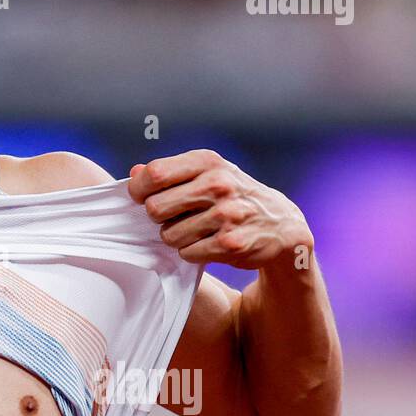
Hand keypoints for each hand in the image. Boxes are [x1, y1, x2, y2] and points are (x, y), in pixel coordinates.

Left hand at [127, 150, 312, 268]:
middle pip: (155, 208)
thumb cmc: (232, 196)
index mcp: (208, 162)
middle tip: (175, 217)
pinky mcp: (231, 243)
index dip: (139, 189)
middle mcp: (219, 184)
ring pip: (169, 235)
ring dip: (176, 237)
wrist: (281, 225)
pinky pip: (188, 253)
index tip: (142, 197)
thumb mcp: (207, 174)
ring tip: (196, 230)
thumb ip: (170, 173)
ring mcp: (227, 214)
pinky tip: (208, 243)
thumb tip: (135, 172)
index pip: (154, 173)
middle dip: (158, 218)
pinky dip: (192, 252)